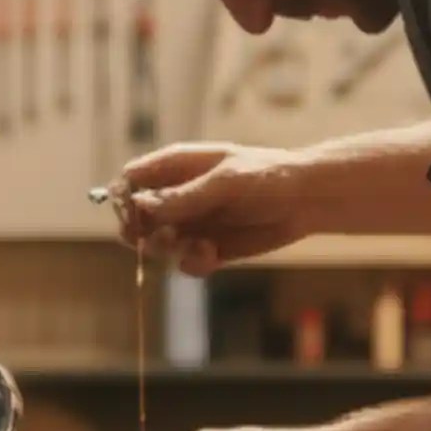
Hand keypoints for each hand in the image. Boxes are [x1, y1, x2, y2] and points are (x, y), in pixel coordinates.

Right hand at [115, 143, 312, 275]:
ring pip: (155, 244)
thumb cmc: (268, 176)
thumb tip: (141, 206)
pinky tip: (213, 255)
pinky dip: (192, 263)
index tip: (134, 218)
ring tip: (198, 246)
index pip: (130, 180)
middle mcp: (175, 195)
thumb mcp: (225, 182)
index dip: (124, 199)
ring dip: (169, 250)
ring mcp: (189, 223)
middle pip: (135, 217)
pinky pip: (183, 263)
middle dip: (142, 233)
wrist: (307, 200)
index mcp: (174, 167)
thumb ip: (184, 196)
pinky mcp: (206, 248)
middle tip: (164, 238)